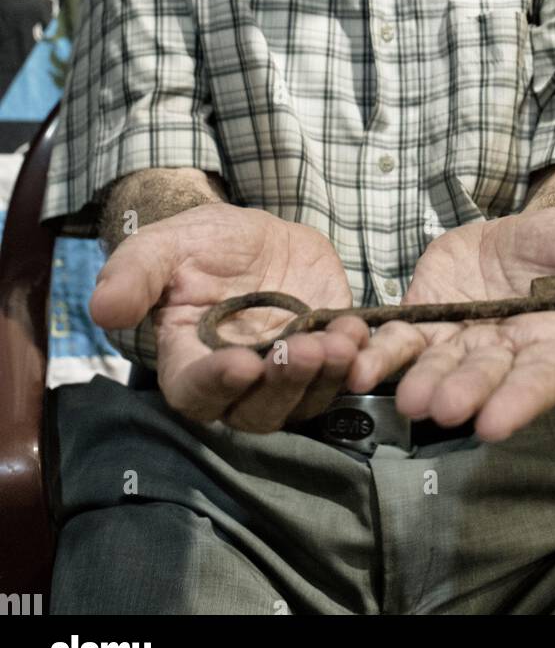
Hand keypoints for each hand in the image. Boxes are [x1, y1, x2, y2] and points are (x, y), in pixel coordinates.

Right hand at [90, 203, 370, 432]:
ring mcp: (284, 376)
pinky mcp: (325, 360)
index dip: (216, 384)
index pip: (195, 392)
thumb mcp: (166, 245)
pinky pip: (342, 378)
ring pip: (303, 403)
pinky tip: (359, 331)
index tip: (241, 363)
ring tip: (342, 340)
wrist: (253, 237)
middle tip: (305, 350)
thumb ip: (135, 274)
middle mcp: (237, 382)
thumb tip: (102, 308)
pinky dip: (355, 362)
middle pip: (256, 411)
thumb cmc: (200, 245)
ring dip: (325, 378)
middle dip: (283, 384)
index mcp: (188, 360)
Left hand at [345, 207, 554, 441]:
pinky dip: (377, 352)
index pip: (540, 382)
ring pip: (436, 367)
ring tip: (401, 394)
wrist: (525, 227)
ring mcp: (460, 342)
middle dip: (460, 392)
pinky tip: (357, 363)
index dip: (518, 402)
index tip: (494, 424)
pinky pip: (397, 339)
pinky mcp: (424, 319)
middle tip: (437, 407)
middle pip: (482, 379)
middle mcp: (505, 357)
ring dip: (416, 381)